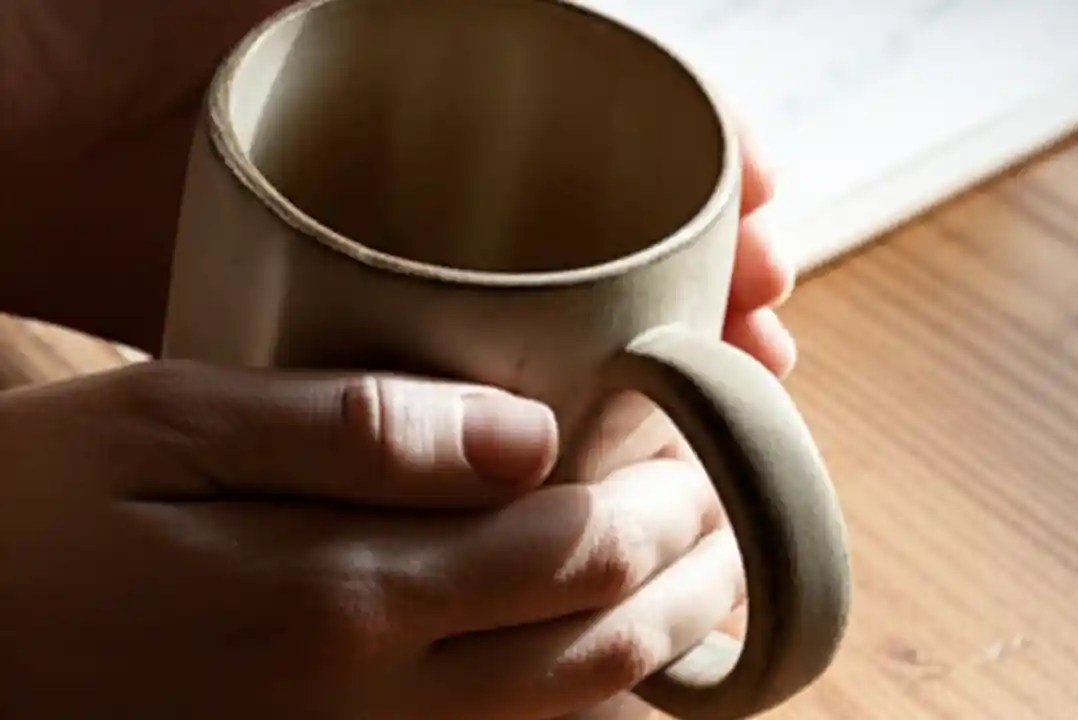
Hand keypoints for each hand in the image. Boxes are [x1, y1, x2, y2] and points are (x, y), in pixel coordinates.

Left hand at [0, 1, 796, 374]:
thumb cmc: (115, 7)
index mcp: (444, 81)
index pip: (610, 129)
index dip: (700, 163)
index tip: (767, 199)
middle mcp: (426, 177)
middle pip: (600, 234)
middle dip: (703, 275)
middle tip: (764, 323)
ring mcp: (377, 265)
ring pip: (542, 324)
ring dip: (640, 361)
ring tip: (720, 394)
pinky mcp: (318, 342)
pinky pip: (440, 392)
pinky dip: (516, 427)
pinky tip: (594, 455)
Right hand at [0, 362, 742, 718]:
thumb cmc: (34, 516)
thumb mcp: (169, 425)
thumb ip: (352, 432)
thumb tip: (523, 432)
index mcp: (344, 594)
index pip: (571, 546)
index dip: (660, 490)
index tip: (693, 429)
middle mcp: (374, 695)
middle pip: (596, 639)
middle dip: (692, 567)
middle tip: (735, 499)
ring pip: (569, 714)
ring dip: (664, 647)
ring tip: (722, 583)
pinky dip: (587, 709)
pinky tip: (614, 665)